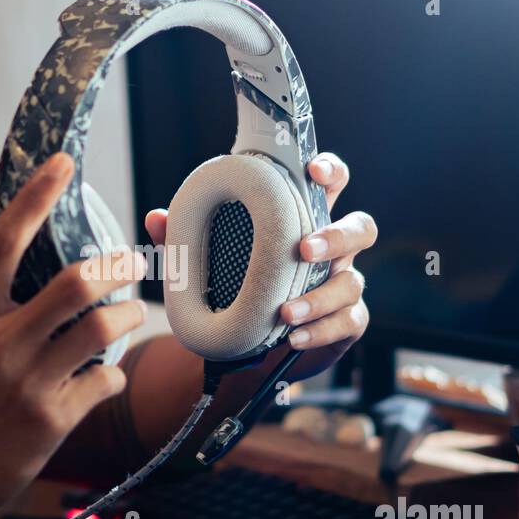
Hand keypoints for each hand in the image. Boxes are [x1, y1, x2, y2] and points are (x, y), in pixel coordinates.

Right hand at [0, 152, 147, 518]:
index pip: (5, 240)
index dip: (37, 195)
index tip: (63, 164)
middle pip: (77, 281)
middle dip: (118, 265)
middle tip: (135, 261)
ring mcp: (27, 383)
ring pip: (104, 330)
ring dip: (130, 316)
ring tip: (134, 314)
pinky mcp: (50, 421)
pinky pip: (103, 383)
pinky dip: (113, 376)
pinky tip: (107, 379)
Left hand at [144, 151, 374, 366]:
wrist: (249, 347)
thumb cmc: (236, 288)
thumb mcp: (205, 261)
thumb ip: (183, 238)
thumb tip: (157, 218)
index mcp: (304, 220)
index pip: (330, 184)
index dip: (330, 171)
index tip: (313, 171)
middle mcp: (331, 250)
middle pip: (361, 228)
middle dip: (337, 235)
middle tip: (304, 248)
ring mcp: (342, 284)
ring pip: (352, 282)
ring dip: (319, 296)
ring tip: (285, 312)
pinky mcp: (346, 321)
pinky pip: (348, 321)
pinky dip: (321, 330)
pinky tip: (294, 336)